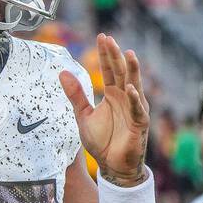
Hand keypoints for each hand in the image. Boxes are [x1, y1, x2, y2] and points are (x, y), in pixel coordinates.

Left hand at [60, 34, 149, 184]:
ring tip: (127, 54)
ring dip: (131, 70)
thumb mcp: (83, 115)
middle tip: (109, 39)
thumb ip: (76, 95)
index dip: (105, 54)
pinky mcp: (139, 123)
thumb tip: (62, 72)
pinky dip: (134, 99)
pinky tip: (130, 88)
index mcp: (113, 93)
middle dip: (115, 56)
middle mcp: (125, 97)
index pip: (109, 69)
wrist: (113, 165)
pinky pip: (137, 109)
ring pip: (134, 85)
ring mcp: (134, 108)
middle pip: (121, 72)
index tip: (102, 37)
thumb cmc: (102, 141)